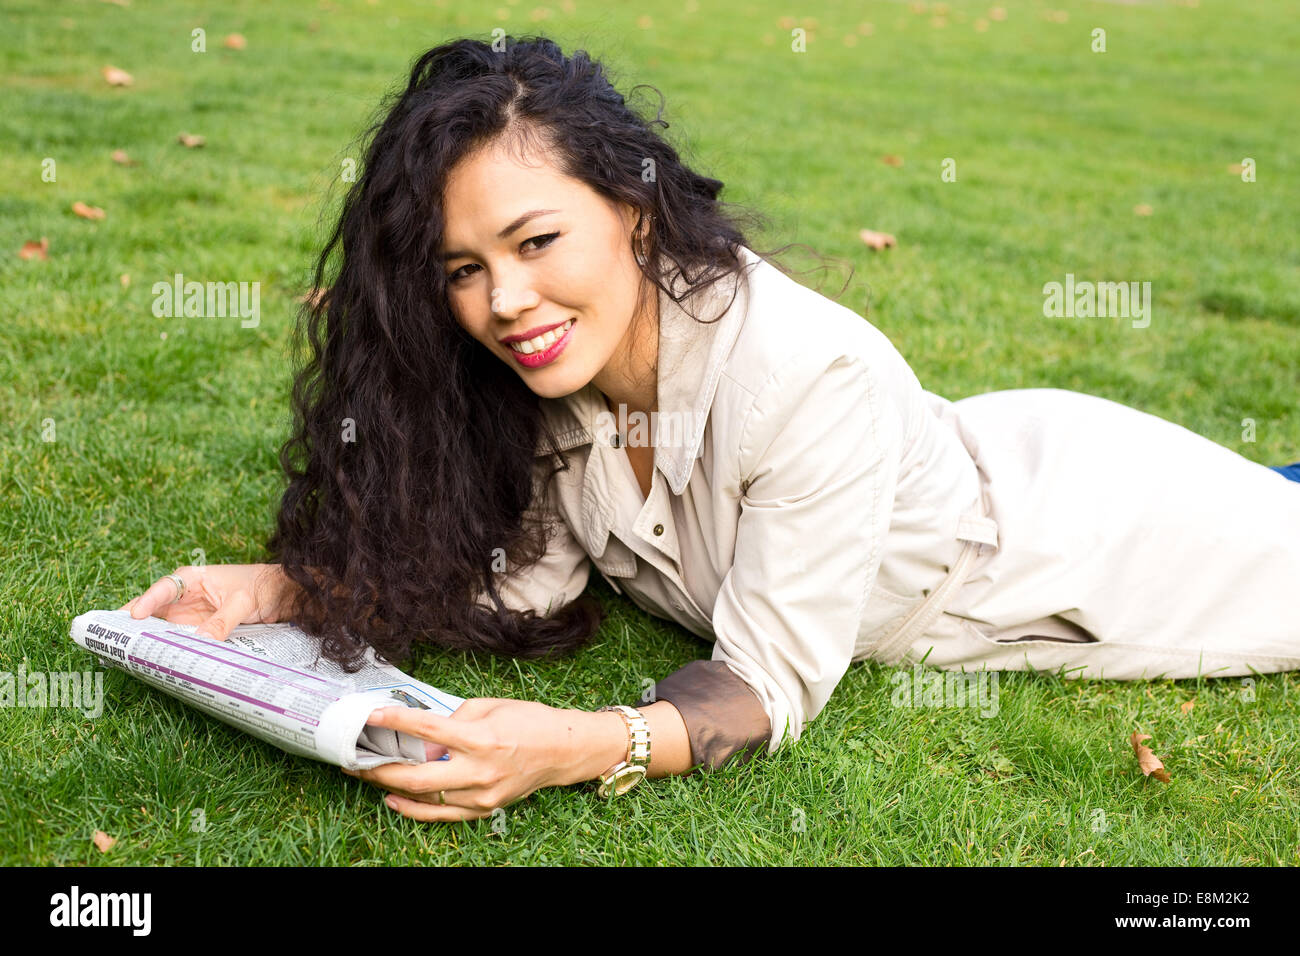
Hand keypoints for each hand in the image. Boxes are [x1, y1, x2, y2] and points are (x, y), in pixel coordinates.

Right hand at [117, 563, 292, 640]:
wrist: (280, 593)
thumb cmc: (261, 587)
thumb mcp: (242, 603)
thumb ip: (221, 621)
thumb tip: (200, 642)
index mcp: (192, 579)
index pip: (162, 589)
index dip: (146, 602)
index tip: (132, 616)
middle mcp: (184, 595)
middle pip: (151, 610)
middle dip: (133, 624)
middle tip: (115, 641)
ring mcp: (187, 613)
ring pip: (160, 627)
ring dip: (148, 639)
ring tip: (130, 655)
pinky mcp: (196, 628)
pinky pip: (176, 639)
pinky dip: (167, 648)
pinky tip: (157, 660)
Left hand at [343, 698, 599, 821]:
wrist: (563, 750)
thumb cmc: (529, 721)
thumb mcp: (491, 705)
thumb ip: (455, 717)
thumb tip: (425, 730)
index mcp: (480, 737)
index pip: (426, 729)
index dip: (395, 721)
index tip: (370, 715)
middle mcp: (478, 769)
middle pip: (416, 775)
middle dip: (380, 767)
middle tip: (355, 759)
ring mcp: (481, 793)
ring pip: (425, 797)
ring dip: (392, 786)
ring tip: (367, 775)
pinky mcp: (485, 807)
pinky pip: (442, 813)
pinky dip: (414, 808)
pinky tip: (392, 799)